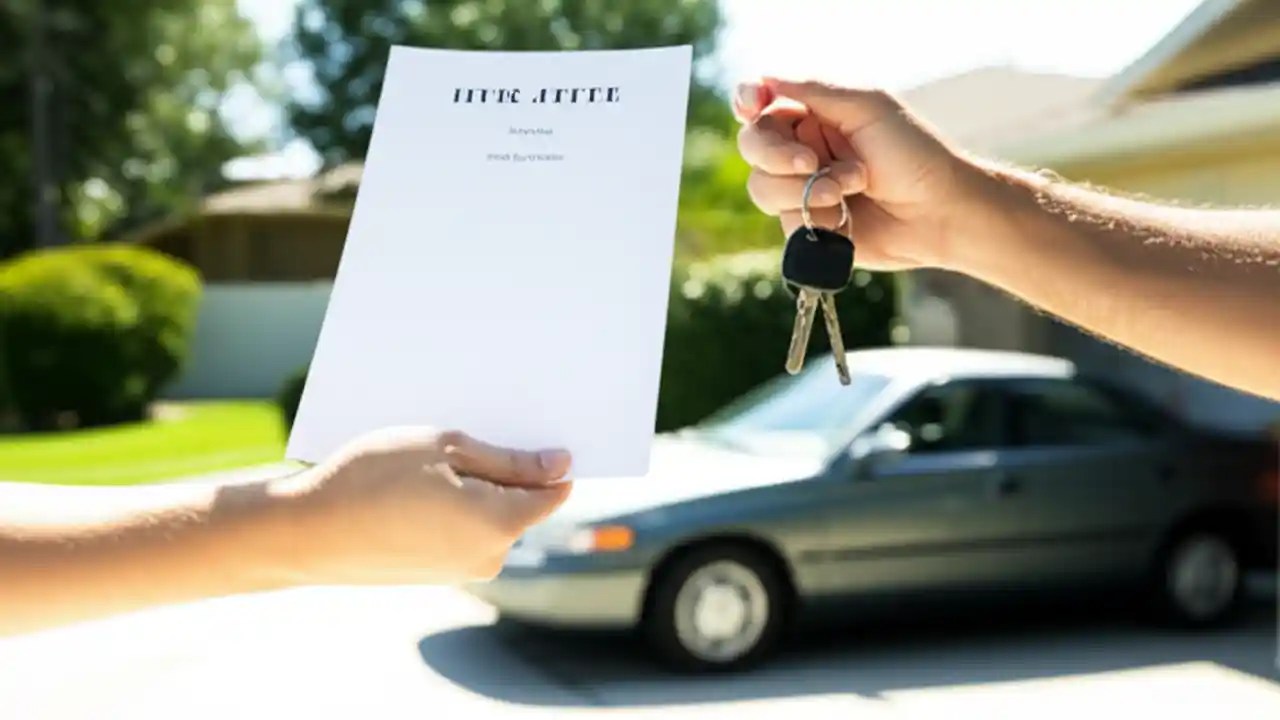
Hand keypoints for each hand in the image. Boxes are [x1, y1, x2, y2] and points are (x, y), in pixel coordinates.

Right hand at [273, 427, 572, 584]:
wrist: (305, 532)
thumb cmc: (372, 480)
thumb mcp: (445, 449)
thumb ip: (510, 462)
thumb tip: (561, 466)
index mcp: (500, 525)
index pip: (552, 492)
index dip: (546, 460)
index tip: (528, 432)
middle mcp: (489, 557)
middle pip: (518, 504)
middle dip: (500, 471)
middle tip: (459, 438)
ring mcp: (461, 571)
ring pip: (486, 516)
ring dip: (469, 488)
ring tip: (425, 462)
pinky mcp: (435, 574)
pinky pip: (458, 532)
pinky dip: (447, 508)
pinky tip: (411, 489)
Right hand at [734, 78, 988, 271]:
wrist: (940, 213)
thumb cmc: (914, 154)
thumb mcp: (868, 108)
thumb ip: (816, 91)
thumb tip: (765, 78)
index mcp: (816, 115)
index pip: (763, 104)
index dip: (749, 101)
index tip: (753, 104)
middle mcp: (803, 150)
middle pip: (753, 145)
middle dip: (775, 155)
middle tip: (810, 164)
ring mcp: (802, 190)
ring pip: (762, 186)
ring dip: (801, 189)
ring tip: (846, 191)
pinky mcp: (807, 226)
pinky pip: (784, 220)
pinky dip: (814, 216)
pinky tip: (845, 217)